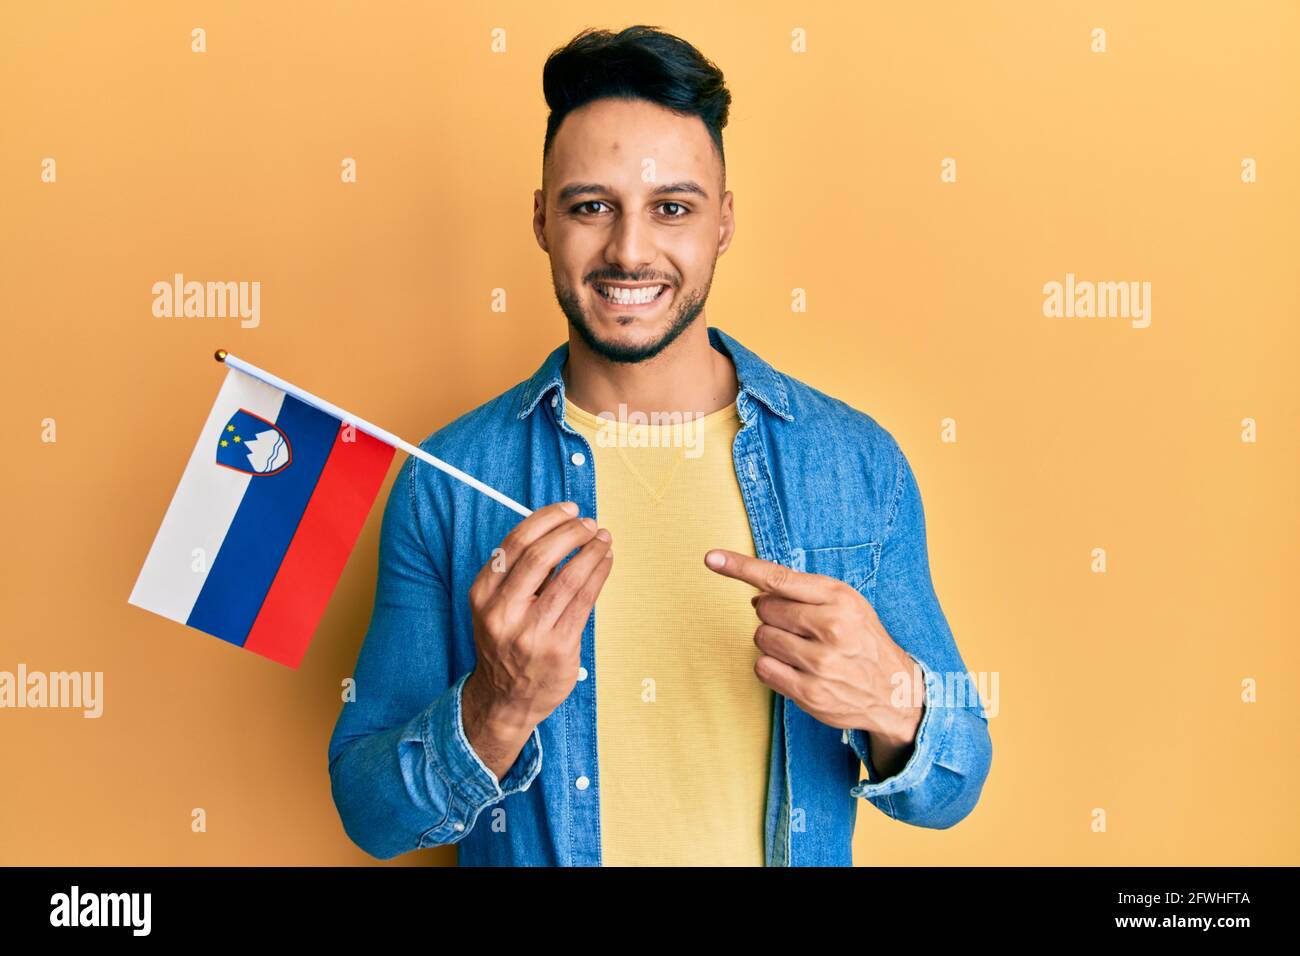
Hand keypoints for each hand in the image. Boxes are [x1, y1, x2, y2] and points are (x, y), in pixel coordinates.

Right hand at [463, 502, 613, 777]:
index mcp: (483, 594)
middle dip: (572, 532)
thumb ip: (522, 573)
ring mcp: (531, 632)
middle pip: (541, 556)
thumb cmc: (508, 643)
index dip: (547, 519)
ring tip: (604, 539)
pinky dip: (599, 574)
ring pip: (569, 577)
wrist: (506, 699)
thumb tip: (561, 528)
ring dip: (592, 551)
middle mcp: (502, 612)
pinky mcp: (559, 648)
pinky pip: (585, 601)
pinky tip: (605, 562)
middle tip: (590, 524)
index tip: (569, 509)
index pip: (516, 543)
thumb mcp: (497, 606)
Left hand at [703, 549, 923, 755]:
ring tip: (801, 649)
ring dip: (772, 641)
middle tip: (798, 626)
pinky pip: (763, 668)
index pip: (778, 578)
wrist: (896, 692)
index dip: (740, 567)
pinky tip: (794, 668)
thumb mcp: (847, 603)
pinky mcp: (809, 691)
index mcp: (839, 598)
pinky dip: (771, 666)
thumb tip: (755, 596)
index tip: (711, 559)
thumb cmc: (863, 640)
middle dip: (772, 615)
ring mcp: (820, 662)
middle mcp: (831, 627)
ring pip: (761, 638)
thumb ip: (803, 593)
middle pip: (764, 610)